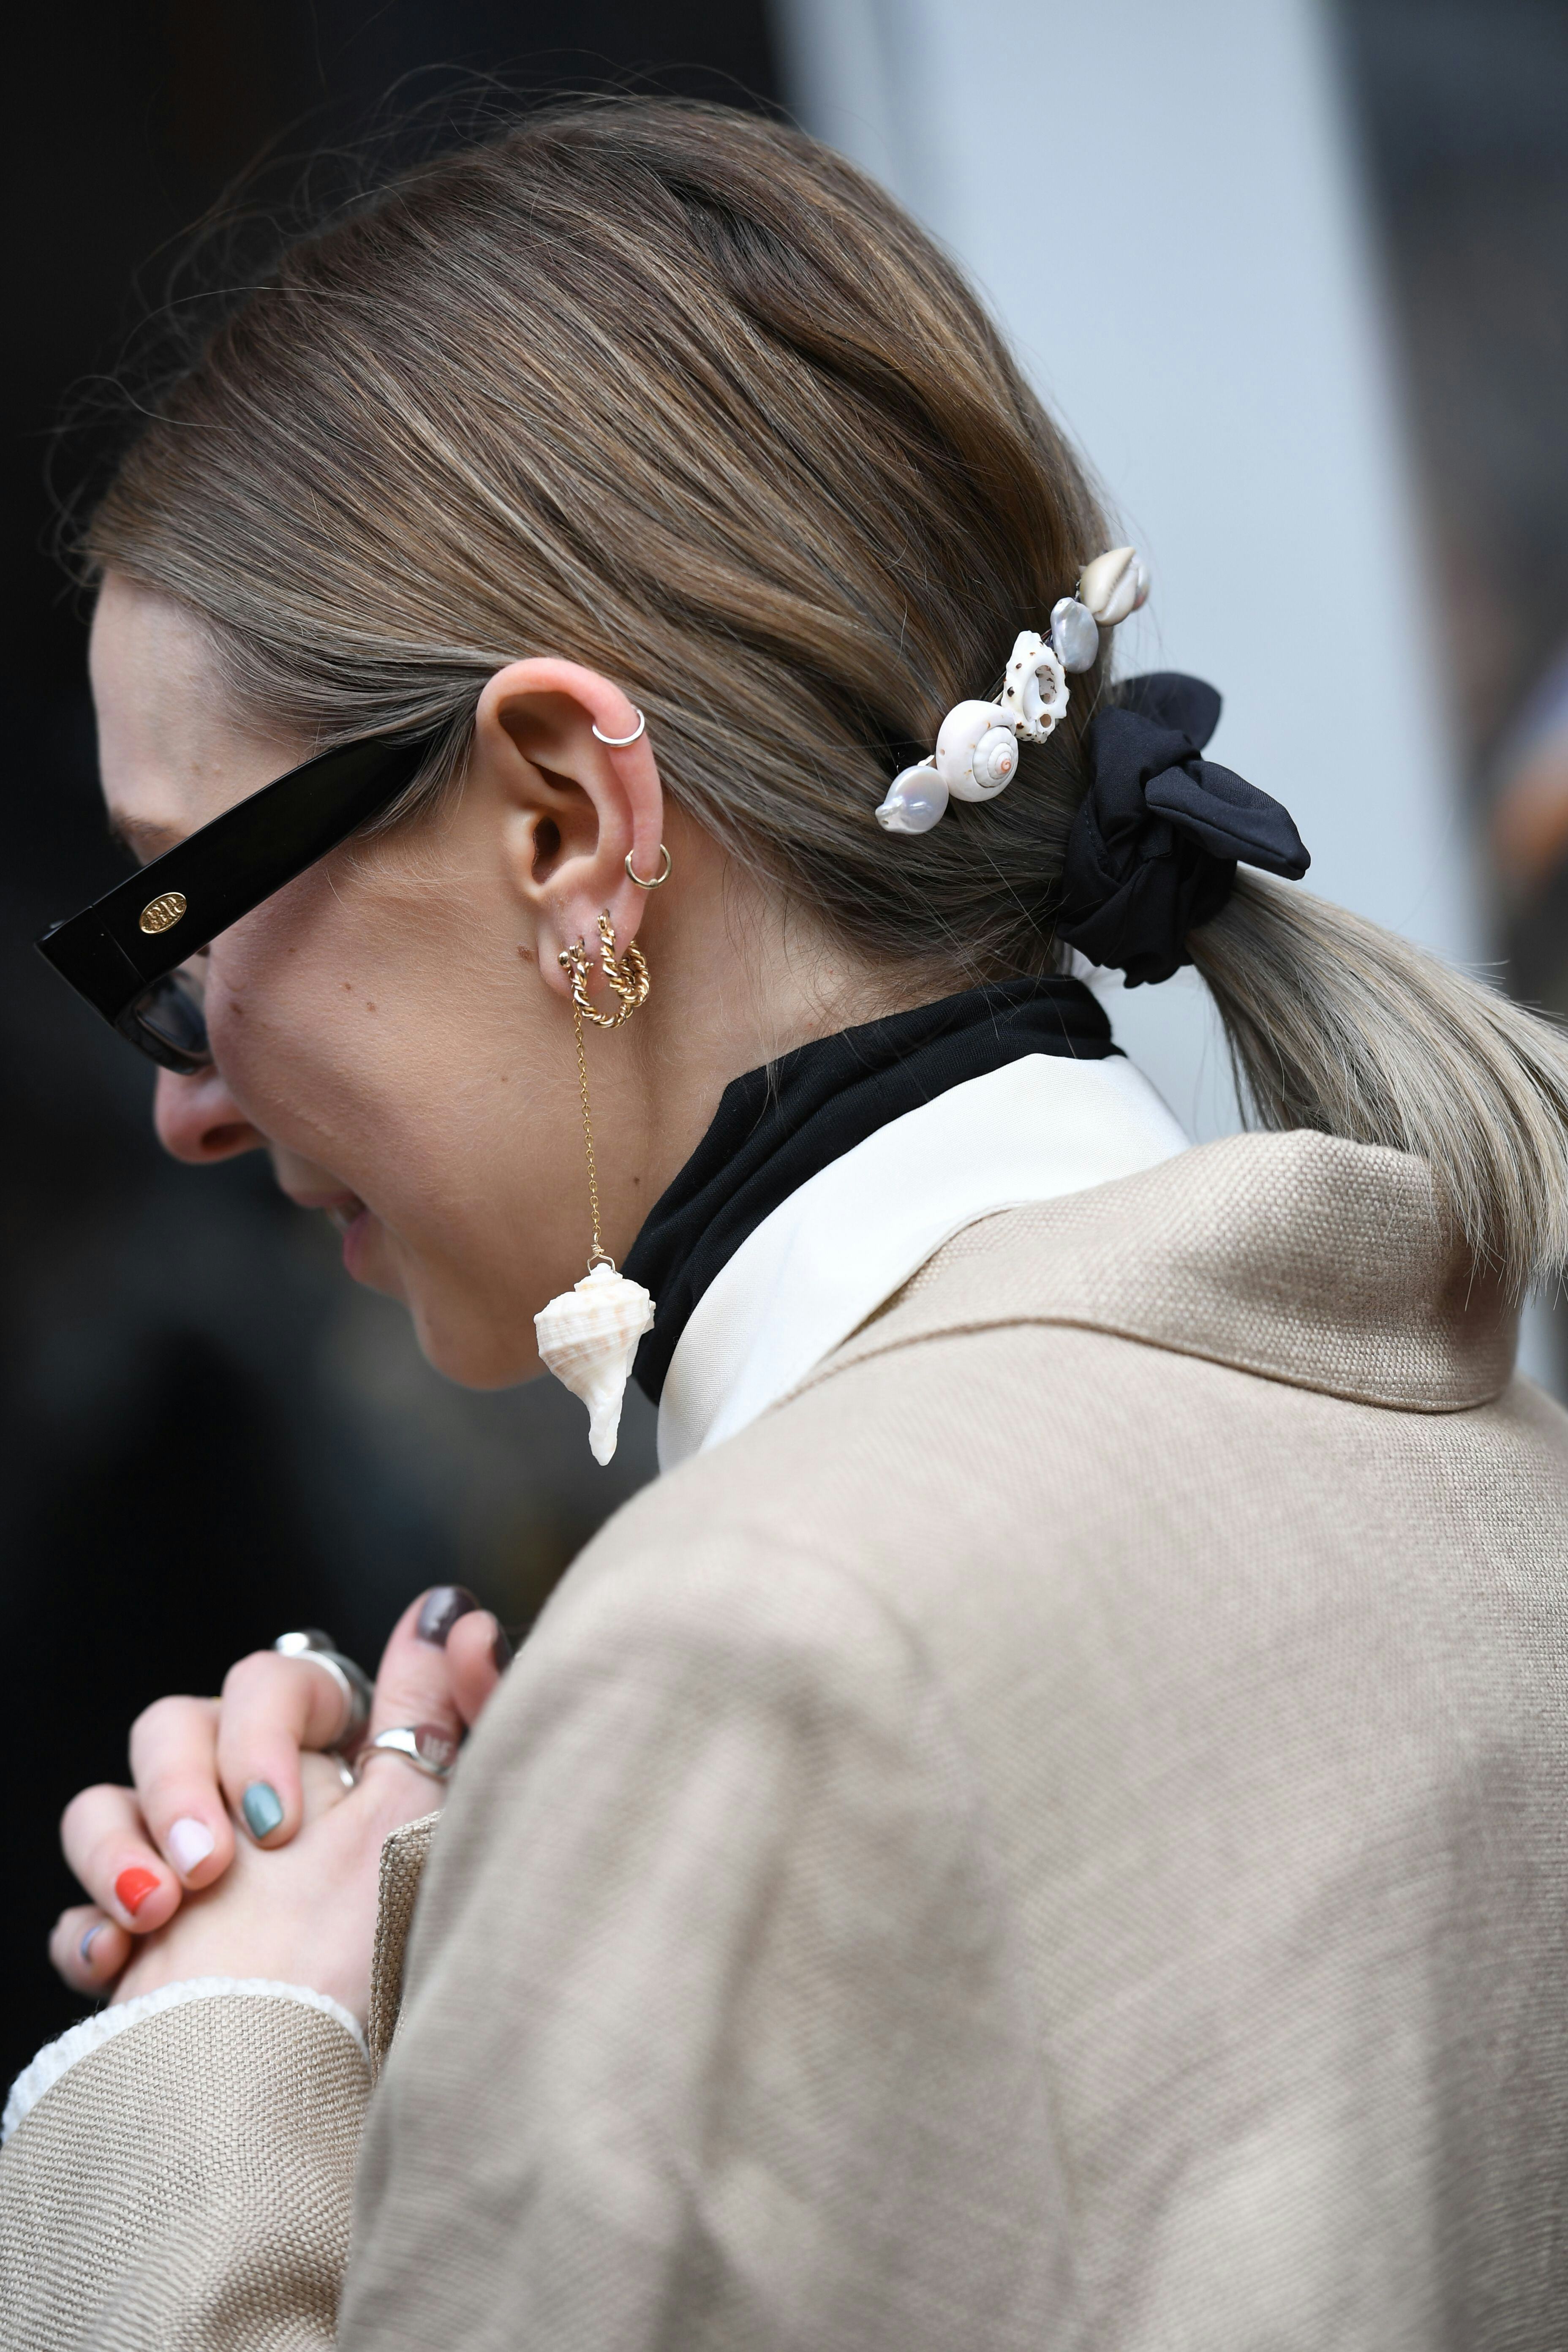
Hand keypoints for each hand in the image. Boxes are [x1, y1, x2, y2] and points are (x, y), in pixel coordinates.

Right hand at [49, 1588, 509, 2016]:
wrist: (286, 2110)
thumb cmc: (364, 1972)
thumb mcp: (415, 1826)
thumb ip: (438, 1712)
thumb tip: (451, 1613)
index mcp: (330, 1766)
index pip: (281, 1678)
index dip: (265, 1721)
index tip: (278, 1814)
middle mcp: (257, 1808)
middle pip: (178, 1721)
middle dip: (180, 1786)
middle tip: (213, 1868)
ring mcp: (190, 1876)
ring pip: (109, 1797)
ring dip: (120, 1845)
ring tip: (161, 1908)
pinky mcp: (142, 1944)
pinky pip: (80, 1901)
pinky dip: (87, 1925)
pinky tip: (117, 1960)